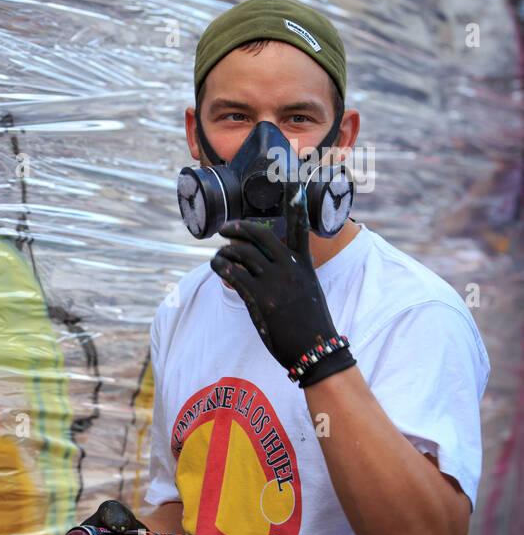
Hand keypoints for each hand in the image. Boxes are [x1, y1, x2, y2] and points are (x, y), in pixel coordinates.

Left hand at [210, 184, 354, 386]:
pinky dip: (221, 268)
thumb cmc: (311, 324)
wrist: (316, 350)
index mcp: (304, 264)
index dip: (296, 206)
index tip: (294, 183)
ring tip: (219, 258)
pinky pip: (233, 274)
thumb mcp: (308, 291)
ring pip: (241, 254)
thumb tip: (266, 264)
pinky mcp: (260, 298)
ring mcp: (275, 282)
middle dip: (238, 229)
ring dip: (225, 253)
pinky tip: (218, 268)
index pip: (300, 228)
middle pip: (260, 236)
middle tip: (224, 230)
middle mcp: (290, 268)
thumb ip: (293, 273)